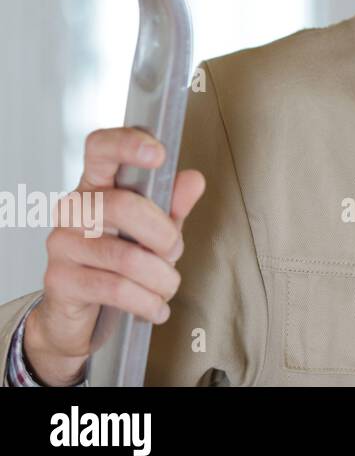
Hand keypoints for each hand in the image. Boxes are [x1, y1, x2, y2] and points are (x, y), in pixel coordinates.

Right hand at [23, 127, 205, 385]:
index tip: (159, 155)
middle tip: (174, 253)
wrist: (80, 312)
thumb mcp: (155, 230)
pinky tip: (156, 308)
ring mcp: (61, 244)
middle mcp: (73, 209)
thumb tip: (193, 179)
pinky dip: (146, 302)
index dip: (128, 144)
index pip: (100, 148)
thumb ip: (174, 205)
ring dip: (161, 278)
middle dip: (164, 236)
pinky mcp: (59, 280)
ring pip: (125, 257)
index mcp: (96, 185)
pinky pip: (115, 288)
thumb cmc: (120, 259)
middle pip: (123, 206)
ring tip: (167, 287)